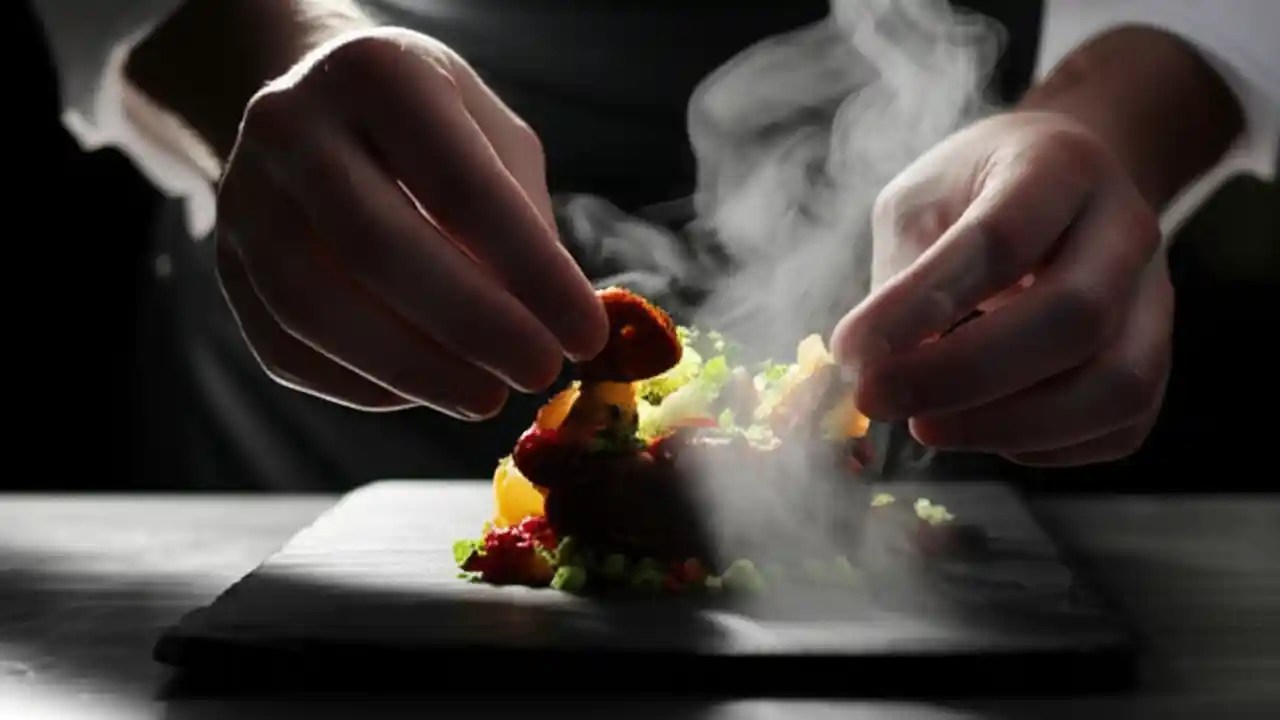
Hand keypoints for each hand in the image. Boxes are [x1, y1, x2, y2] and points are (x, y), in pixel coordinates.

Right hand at [214, 28, 606, 418]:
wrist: (313, 109)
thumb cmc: (429, 132)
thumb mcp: (491, 140)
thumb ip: (522, 221)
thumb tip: (556, 325)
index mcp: (376, 75)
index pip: (460, 186)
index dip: (531, 271)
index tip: (587, 333)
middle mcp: (292, 127)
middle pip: (376, 246)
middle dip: (472, 326)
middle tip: (539, 373)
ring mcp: (244, 199)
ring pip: (315, 307)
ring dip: (413, 371)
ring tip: (486, 398)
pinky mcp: (225, 268)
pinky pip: (285, 349)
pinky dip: (362, 387)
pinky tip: (423, 393)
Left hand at [831, 111, 1171, 466]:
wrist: (1068, 182)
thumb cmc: (975, 192)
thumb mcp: (918, 201)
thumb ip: (902, 275)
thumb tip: (874, 368)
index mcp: (1060, 168)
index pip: (1002, 239)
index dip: (925, 304)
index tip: (855, 351)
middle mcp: (1126, 230)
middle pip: (1075, 317)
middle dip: (964, 375)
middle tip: (880, 400)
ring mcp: (1156, 299)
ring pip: (1116, 385)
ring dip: (1008, 425)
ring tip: (924, 425)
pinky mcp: (1158, 360)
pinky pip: (1118, 426)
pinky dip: (1041, 445)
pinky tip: (979, 428)